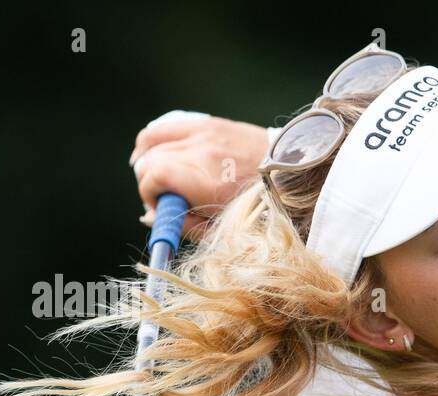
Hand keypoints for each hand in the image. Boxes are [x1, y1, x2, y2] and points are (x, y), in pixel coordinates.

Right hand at [129, 110, 270, 241]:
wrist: (291, 175)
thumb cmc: (259, 209)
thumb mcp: (224, 230)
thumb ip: (185, 224)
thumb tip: (150, 217)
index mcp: (208, 184)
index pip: (153, 176)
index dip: (149, 195)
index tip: (160, 207)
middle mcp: (203, 154)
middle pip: (149, 161)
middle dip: (149, 183)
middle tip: (164, 197)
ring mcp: (204, 134)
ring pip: (150, 141)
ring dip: (145, 160)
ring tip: (155, 176)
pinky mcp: (207, 123)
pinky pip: (164, 126)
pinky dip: (152, 140)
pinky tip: (153, 152)